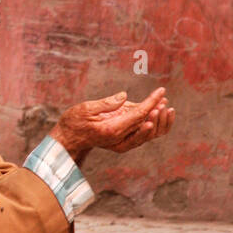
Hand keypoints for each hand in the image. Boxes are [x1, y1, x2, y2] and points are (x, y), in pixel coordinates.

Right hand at [50, 87, 174, 164]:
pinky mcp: (122, 139)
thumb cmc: (74, 122)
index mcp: (112, 130)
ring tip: (164, 102)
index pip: (138, 115)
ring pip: (148, 133)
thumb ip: (106, 103)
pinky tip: (157, 108)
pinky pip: (142, 133)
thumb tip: (124, 96)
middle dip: (157, 111)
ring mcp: (122, 141)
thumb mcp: (86, 109)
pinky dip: (152, 122)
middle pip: (146, 126)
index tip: (161, 91)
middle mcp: (120, 139)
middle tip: (163, 98)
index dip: (151, 102)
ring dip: (158, 119)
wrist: (68, 139)